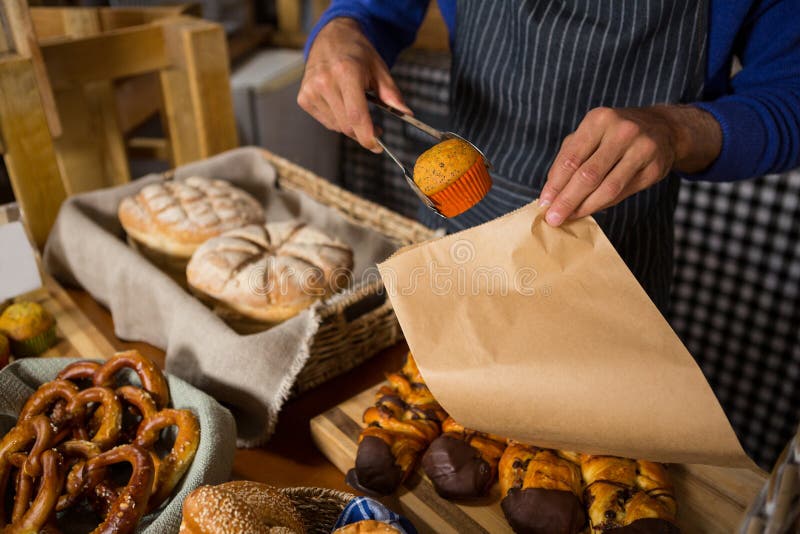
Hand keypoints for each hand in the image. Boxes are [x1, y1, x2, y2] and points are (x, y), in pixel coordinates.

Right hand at [298, 18, 410, 152]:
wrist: (331, 38)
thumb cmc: (357, 53)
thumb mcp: (379, 68)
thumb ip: (392, 93)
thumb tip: (406, 113)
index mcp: (346, 72)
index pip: (356, 116)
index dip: (368, 136)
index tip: (377, 146)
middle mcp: (325, 82)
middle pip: (347, 125)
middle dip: (363, 133)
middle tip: (376, 129)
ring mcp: (311, 91)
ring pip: (336, 127)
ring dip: (350, 125)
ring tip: (356, 106)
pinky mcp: (304, 98)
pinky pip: (326, 122)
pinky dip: (338, 120)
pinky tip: (341, 104)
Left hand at [539, 105, 721, 225]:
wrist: (663, 129)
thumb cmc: (613, 134)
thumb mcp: (589, 134)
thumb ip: (568, 158)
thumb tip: (550, 192)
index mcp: (599, 120)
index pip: (571, 158)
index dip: (556, 184)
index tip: (544, 203)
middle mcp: (622, 131)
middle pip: (588, 175)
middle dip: (567, 200)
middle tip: (553, 218)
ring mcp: (642, 149)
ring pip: (608, 188)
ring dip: (585, 207)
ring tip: (569, 217)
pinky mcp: (655, 168)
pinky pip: (623, 193)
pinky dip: (603, 204)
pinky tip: (590, 209)